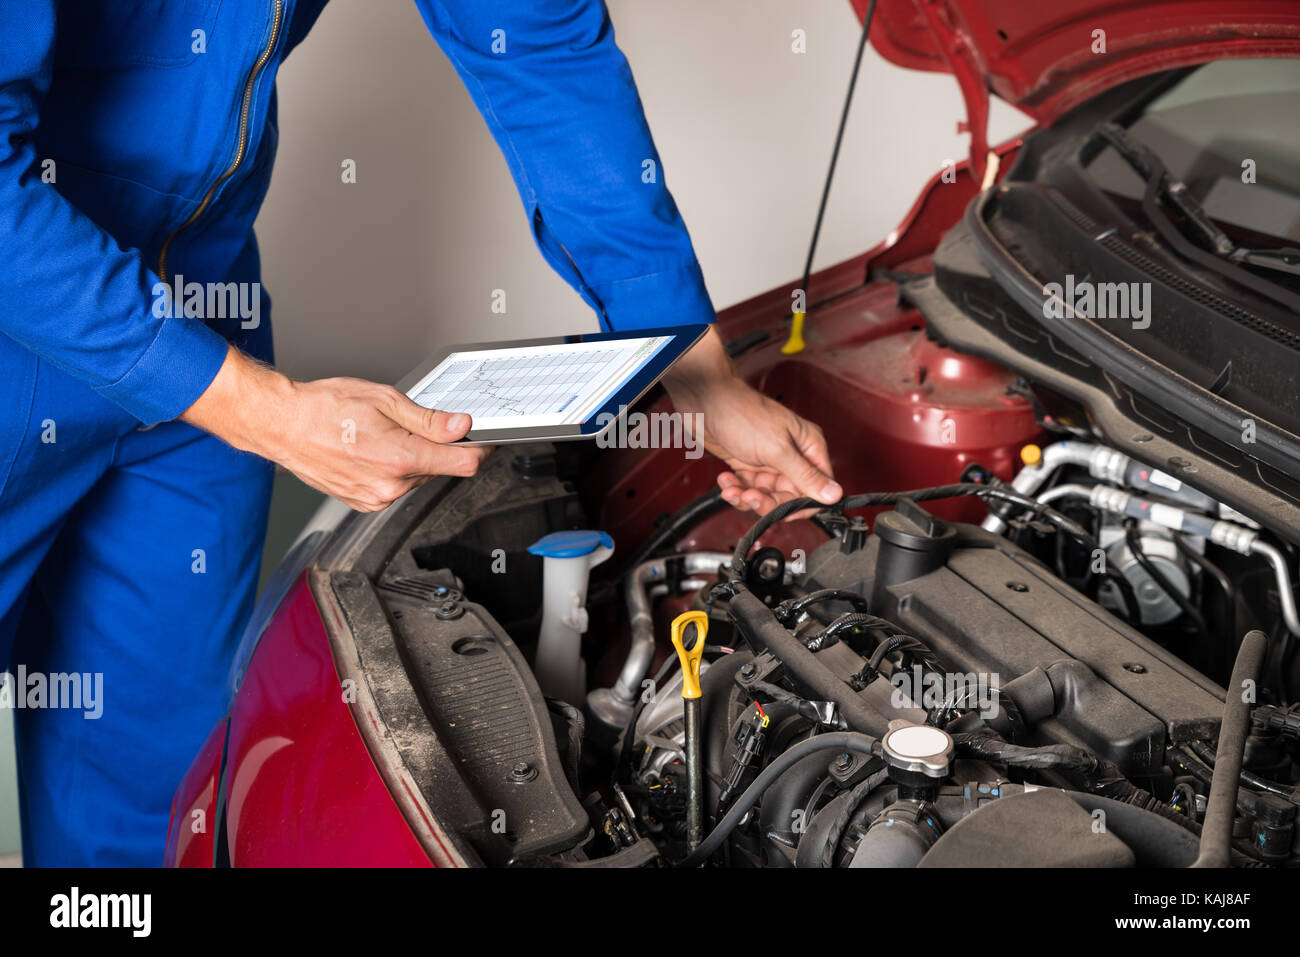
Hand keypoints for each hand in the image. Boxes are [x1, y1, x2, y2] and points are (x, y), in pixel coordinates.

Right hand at [181, 346, 491, 510]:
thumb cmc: (323, 408)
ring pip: (416, 479)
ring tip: (383, 434)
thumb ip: (429, 419)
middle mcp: (390, 485)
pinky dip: (393, 470)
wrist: (281, 424)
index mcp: (401, 458)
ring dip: (414, 459)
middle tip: (416, 423)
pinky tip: (372, 451)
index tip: (485, 439)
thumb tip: (461, 426)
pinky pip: (394, 488)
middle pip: (440, 470)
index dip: (481, 449)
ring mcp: (376, 498)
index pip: (464, 463)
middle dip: (439, 448)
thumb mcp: (385, 399)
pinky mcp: (363, 503)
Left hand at [664, 328, 840, 514]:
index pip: (819, 487)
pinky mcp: (749, 465)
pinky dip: (736, 490)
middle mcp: (792, 455)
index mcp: (809, 447)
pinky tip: (726, 481)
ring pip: (767, 495)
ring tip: (733, 489)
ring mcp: (770, 461)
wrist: (704, 403)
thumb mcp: (778, 449)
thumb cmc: (742, 414)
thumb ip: (806, 475)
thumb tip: (834, 494)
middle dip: (768, 501)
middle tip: (751, 497)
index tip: (785, 511)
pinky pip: (748, 489)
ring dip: (747, 497)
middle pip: (790, 496)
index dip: (803, 504)